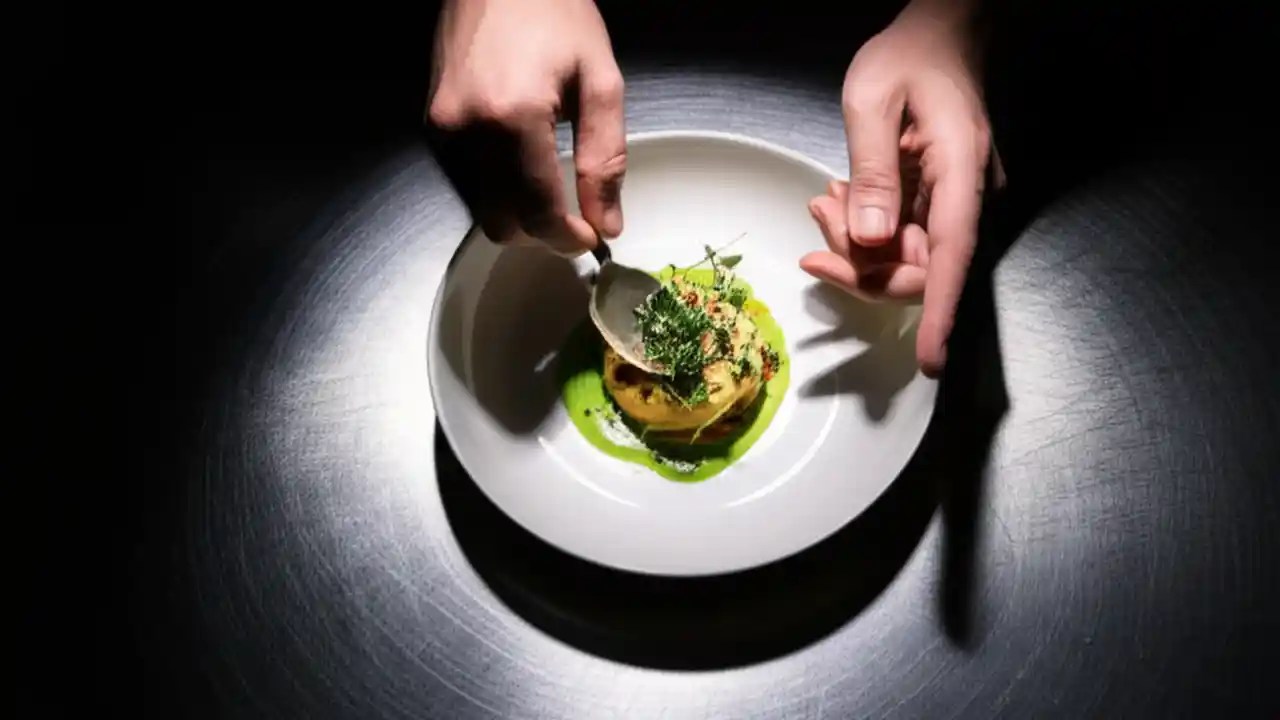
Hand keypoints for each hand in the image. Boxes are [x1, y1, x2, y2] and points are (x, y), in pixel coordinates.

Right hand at [426, 0, 625, 255]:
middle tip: (573, 219)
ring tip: (551, 186)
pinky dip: (497, 188)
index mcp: (514, 118)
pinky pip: (466, 182)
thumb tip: (607, 222)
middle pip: (501, 225)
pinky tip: (522, 162)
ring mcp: (443, 129)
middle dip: (540, 234)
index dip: (568, 239)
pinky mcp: (433, 124)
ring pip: (480, 209)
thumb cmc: (553, 12)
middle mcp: (468, 130)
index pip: (538, 213)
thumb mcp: (601, 82)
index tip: (592, 237)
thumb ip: (606, 160)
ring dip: (518, 213)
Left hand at [800, 1, 1004, 376]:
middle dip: (863, 263)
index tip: (930, 362)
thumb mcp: (872, 103)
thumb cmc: (909, 56)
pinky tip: (842, 200)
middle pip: (921, 268)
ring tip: (825, 202)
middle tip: (818, 222)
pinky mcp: (942, 201)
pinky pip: (906, 236)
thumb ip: (872, 173)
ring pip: (908, 257)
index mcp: (961, 172)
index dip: (939, 314)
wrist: (941, 31)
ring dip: (859, 244)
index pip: (952, 259)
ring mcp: (958, 201)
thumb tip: (869, 240)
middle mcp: (970, 196)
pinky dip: (869, 229)